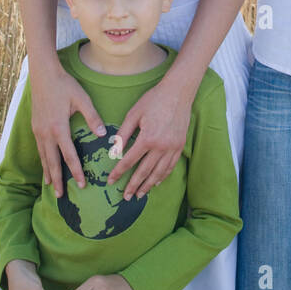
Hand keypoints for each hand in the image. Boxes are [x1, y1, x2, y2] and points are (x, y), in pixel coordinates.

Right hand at [30, 65, 106, 196]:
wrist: (43, 75)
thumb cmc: (64, 85)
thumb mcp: (82, 99)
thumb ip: (92, 117)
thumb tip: (101, 135)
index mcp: (58, 128)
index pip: (68, 155)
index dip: (75, 171)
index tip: (82, 185)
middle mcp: (46, 133)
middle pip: (52, 162)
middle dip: (57, 180)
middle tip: (61, 196)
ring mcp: (38, 131)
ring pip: (43, 157)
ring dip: (48, 172)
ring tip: (52, 186)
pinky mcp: (35, 127)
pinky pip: (40, 149)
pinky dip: (43, 160)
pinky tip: (45, 165)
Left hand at [106, 78, 192, 198]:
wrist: (178, 92)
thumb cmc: (154, 100)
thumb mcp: (134, 114)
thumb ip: (123, 134)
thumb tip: (113, 151)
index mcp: (147, 138)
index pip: (129, 161)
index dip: (118, 172)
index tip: (110, 181)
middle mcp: (161, 146)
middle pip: (144, 171)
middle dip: (133, 185)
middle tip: (125, 197)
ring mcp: (172, 147)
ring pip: (159, 172)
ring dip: (148, 185)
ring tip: (140, 194)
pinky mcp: (180, 146)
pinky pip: (171, 166)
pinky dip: (163, 176)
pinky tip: (156, 182)